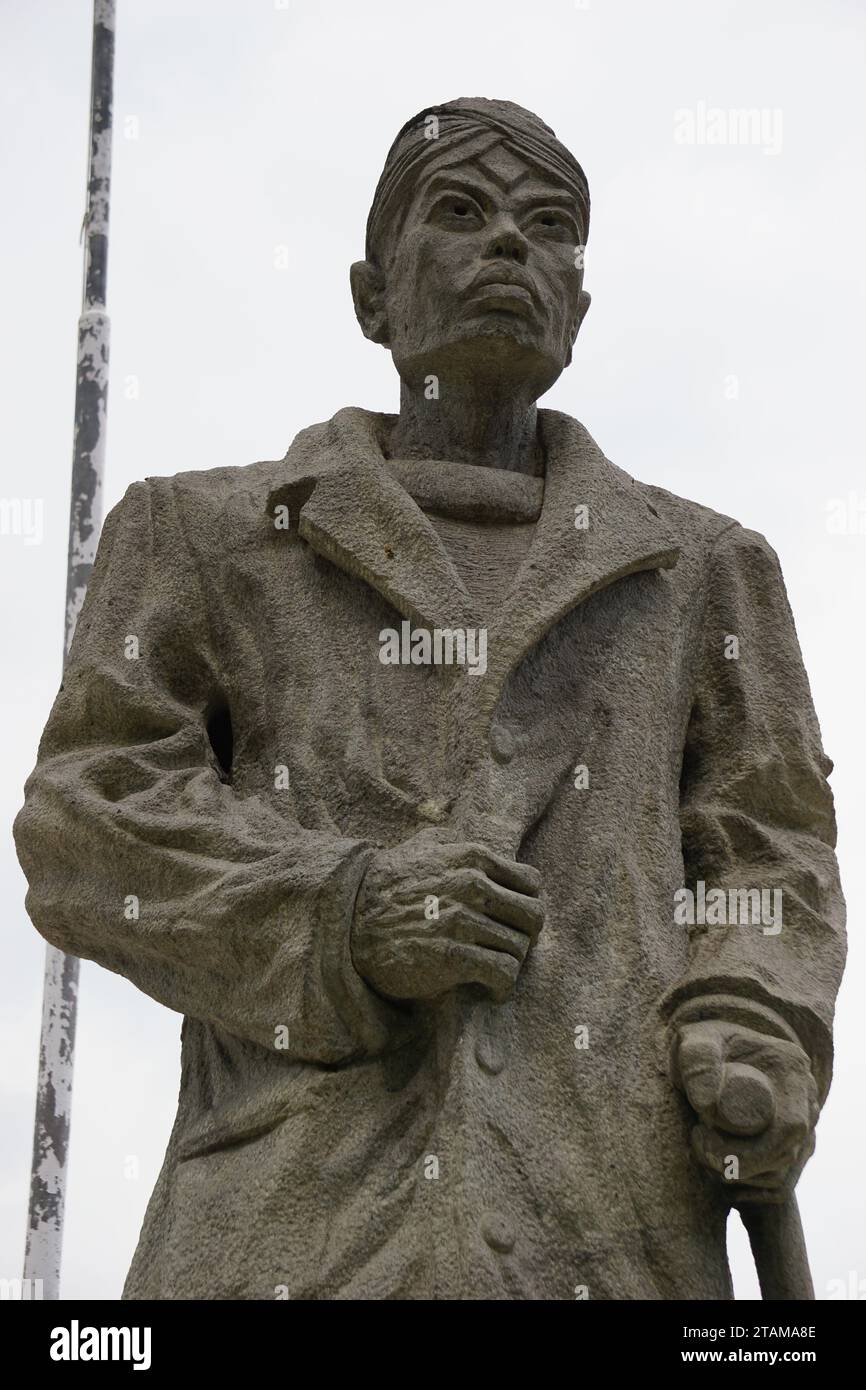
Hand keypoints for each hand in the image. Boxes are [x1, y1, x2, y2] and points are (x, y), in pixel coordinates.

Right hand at [351, 828, 542, 1003]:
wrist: (350, 924)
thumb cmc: (387, 886)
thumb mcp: (419, 847)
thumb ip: (451, 841)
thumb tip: (473, 845)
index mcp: (472, 857)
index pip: (532, 882)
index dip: (527, 902)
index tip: (514, 919)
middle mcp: (473, 885)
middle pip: (534, 916)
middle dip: (526, 935)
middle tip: (509, 946)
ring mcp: (463, 921)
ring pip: (520, 948)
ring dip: (511, 962)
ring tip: (495, 968)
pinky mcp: (454, 957)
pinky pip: (504, 973)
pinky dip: (503, 985)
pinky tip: (491, 988)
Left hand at [672, 1020, 819, 1202]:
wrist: (707, 1056)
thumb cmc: (699, 1045)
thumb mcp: (692, 1042)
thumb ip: (696, 1060)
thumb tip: (708, 1106)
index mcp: (793, 1068)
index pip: (789, 1128)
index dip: (749, 1149)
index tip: (703, 1141)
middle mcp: (807, 1097)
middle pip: (786, 1155)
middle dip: (737, 1165)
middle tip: (697, 1149)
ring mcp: (805, 1125)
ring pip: (781, 1175)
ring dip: (738, 1177)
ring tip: (701, 1152)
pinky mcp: (794, 1146)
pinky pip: (778, 1184)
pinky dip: (746, 1187)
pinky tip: (717, 1170)